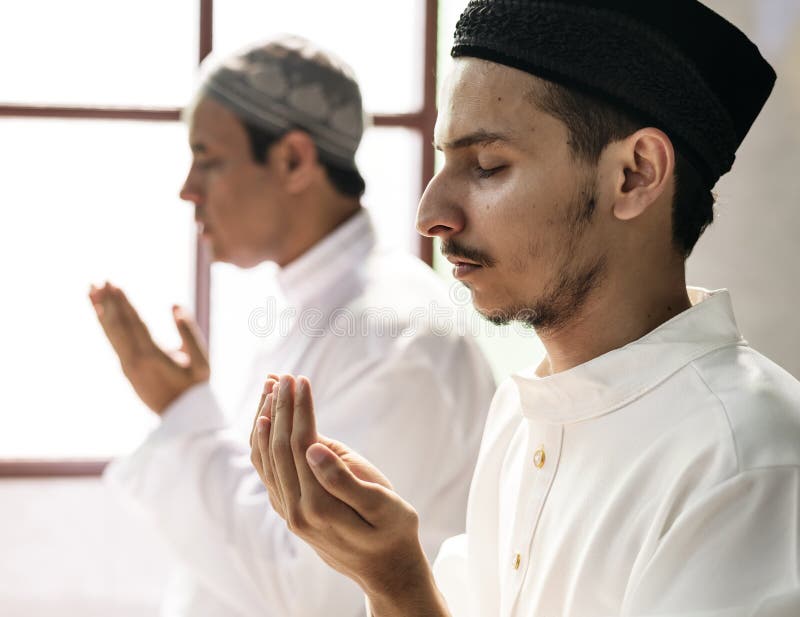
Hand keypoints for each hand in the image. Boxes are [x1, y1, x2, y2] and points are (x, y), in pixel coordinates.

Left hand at [88, 281, 209, 413]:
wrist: (184, 419)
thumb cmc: (196, 388)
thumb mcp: (201, 362)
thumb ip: (189, 332)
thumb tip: (174, 306)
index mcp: (152, 356)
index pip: (133, 322)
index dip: (122, 302)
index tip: (113, 283)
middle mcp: (134, 361)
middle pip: (116, 325)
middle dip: (107, 302)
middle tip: (98, 281)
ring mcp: (127, 367)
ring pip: (110, 334)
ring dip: (100, 312)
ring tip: (91, 291)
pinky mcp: (127, 370)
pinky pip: (113, 342)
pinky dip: (105, 326)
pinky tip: (100, 314)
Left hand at [250, 374, 449, 615]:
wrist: (385, 569)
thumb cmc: (392, 531)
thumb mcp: (381, 505)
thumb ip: (344, 479)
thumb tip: (311, 448)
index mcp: (318, 506)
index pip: (300, 444)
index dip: (299, 409)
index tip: (300, 379)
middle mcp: (294, 510)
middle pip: (277, 447)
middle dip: (279, 406)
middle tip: (282, 374)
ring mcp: (287, 512)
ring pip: (265, 457)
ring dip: (266, 419)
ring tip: (269, 387)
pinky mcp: (288, 509)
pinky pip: (266, 469)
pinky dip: (263, 439)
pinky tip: (266, 419)